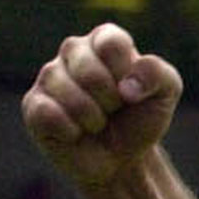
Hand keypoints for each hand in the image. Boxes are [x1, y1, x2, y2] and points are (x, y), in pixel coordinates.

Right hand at [20, 23, 185, 192]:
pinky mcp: (33, 105)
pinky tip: (75, 132)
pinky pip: (48, 114)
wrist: (121, 159)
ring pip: (69, 94)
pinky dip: (70, 131)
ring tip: (97, 122)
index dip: (126, 74)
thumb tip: (127, 86)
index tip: (132, 91)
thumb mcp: (165, 93)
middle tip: (114, 110)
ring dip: (93, 119)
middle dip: (110, 101)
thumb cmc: (139, 118)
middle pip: (89, 71)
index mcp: (104, 39)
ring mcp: (49, 76)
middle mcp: (73, 50)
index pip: (111, 43)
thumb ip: (158, 74)